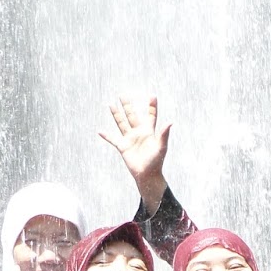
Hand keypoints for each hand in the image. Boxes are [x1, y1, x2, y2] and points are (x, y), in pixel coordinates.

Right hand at [99, 95, 170, 212]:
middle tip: (123, 95)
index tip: (152, 96)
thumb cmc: (156, 162)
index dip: (152, 106)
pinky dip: (107, 136)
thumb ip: (164, 134)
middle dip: (127, 105)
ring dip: (116, 115)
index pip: (151, 116)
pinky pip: (113, 140)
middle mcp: (139, 133)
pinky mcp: (123, 147)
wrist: (147, 175)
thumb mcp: (161, 147)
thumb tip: (170, 122)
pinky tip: (100, 132)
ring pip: (122, 124)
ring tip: (111, 104)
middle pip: (132, 116)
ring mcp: (130, 139)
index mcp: (149, 131)